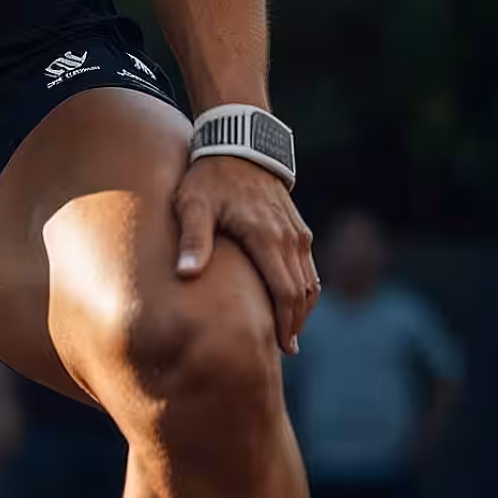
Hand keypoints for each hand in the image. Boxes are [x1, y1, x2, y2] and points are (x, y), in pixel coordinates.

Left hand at [173, 154, 316, 355]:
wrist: (239, 147)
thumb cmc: (209, 178)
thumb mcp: (193, 205)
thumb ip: (192, 240)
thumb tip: (186, 274)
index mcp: (266, 237)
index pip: (285, 291)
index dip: (285, 323)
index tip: (281, 348)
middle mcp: (290, 238)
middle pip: (303, 292)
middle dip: (295, 323)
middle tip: (284, 350)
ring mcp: (298, 233)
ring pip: (311, 281)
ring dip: (302, 309)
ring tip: (288, 335)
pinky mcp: (298, 229)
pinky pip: (308, 268)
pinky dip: (303, 290)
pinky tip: (290, 305)